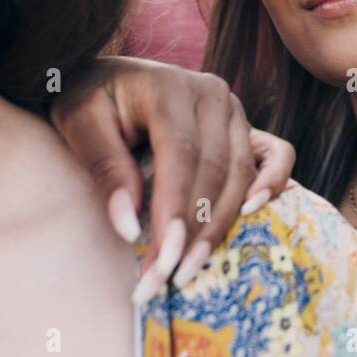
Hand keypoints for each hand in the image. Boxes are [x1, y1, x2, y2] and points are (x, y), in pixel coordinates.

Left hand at [49, 57, 294, 297]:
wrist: (110, 78)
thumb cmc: (91, 99)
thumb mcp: (79, 122)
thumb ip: (105, 169)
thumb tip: (129, 229)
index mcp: (171, 88)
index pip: (181, 155)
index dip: (174, 209)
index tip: (162, 258)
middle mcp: (212, 95)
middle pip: (214, 171)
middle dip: (193, 230)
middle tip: (166, 278)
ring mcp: (235, 110)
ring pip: (241, 174)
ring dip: (220, 225)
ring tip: (190, 268)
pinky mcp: (246, 127)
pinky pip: (277, 155)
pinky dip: (272, 184)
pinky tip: (250, 215)